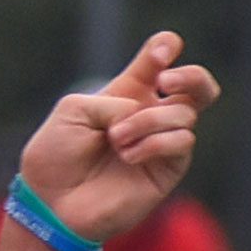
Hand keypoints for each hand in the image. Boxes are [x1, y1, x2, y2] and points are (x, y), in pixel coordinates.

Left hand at [17, 33, 220, 248]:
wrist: (52, 202)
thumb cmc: (56, 155)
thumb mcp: (75, 109)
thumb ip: (113, 100)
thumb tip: (144, 113)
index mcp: (126, 96)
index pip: (157, 63)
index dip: (165, 48)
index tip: (163, 51)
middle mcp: (149, 117)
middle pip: (198, 87)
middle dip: (192, 76)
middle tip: (164, 81)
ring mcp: (161, 144)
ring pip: (184, 114)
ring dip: (148, 121)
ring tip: (117, 140)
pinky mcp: (168, 171)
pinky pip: (182, 142)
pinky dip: (155, 143)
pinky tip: (128, 155)